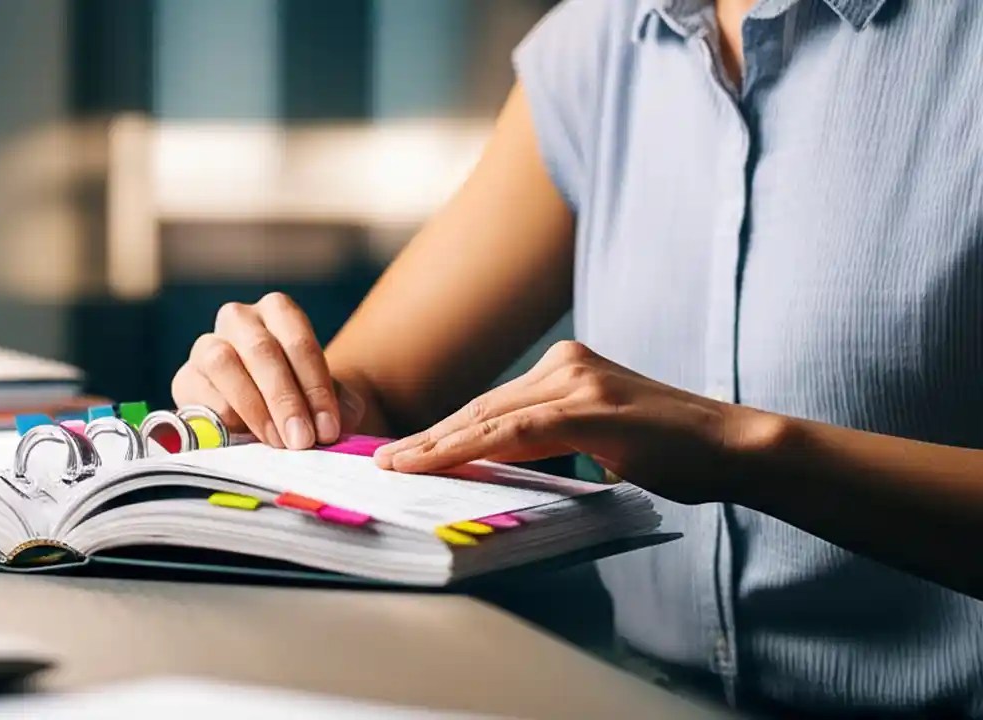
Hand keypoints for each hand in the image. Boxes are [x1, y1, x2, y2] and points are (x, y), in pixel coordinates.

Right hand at [172, 292, 365, 449]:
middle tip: (302, 440)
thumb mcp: (325, 395)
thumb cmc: (300, 393)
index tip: (327, 428)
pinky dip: (224, 416)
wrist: (264, 406)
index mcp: (278, 311)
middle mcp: (239, 318)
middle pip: (262, 350)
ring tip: (277, 442)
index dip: (315, 387)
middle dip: (285, 400)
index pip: (298, 341)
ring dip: (254, 408)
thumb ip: (339, 404)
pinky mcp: (186, 377)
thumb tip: (342, 420)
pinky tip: (246, 438)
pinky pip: (200, 392)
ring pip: (224, 364)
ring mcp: (206, 345)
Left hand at [374, 341, 762, 503]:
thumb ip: (554, 441)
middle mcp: (565, 364)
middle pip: (480, 407)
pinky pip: (512, 432)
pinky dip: (466, 448)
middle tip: (383, 460)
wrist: (731, 447)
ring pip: (487, 417)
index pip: (492, 406)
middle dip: (428, 437)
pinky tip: (432, 460)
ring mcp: (575, 381)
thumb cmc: (672, 453)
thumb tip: (505, 462)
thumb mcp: (601, 441)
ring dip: (435, 445)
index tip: (405, 451)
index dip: (444, 431)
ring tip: (394, 465)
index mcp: (566, 368)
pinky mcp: (586, 406)